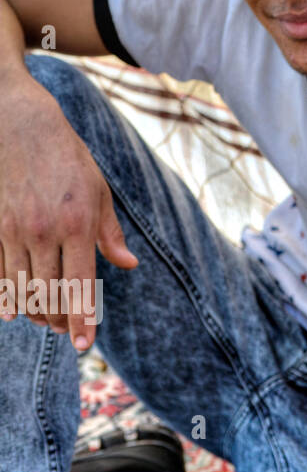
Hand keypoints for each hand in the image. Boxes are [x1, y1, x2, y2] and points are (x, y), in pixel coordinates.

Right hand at [0, 79, 136, 348]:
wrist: (18, 127)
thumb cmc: (67, 159)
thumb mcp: (99, 191)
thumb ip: (110, 233)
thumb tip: (128, 265)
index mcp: (77, 224)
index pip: (80, 284)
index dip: (82, 319)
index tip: (84, 345)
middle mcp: (44, 232)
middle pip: (50, 294)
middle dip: (60, 320)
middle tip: (69, 332)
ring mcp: (14, 231)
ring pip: (24, 288)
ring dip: (36, 311)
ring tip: (49, 322)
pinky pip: (0, 274)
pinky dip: (7, 296)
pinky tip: (13, 309)